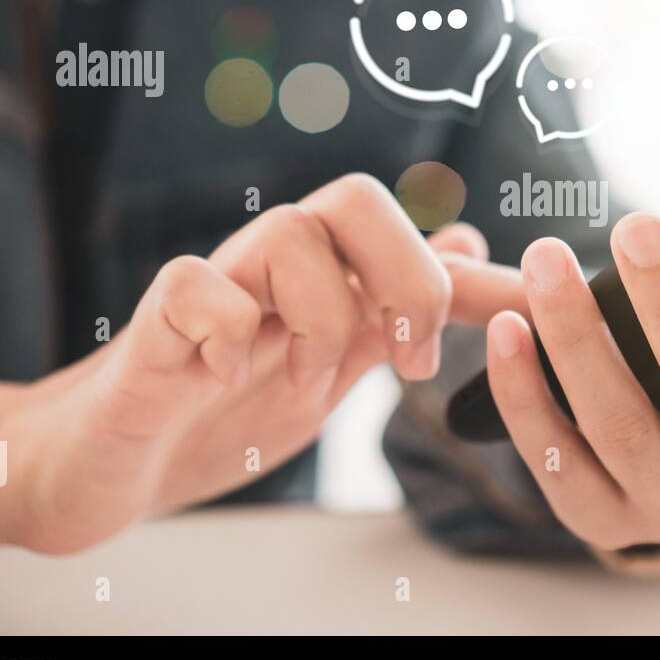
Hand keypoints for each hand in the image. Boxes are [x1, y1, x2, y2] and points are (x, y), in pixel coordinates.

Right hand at [1, 174, 517, 552]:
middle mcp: (277, 266)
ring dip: (320, 317)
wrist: (114, 460)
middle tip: (409, 358)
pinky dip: (227, 328)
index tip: (545, 309)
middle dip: (405, 277)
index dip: (488, 277)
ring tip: (308, 379)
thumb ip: (395, 312)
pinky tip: (229, 374)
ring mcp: (217, 288)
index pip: (418, 245)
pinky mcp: (155, 323)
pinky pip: (194, 283)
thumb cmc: (223, 406)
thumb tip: (468, 247)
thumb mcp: (331, 365)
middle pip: (356, 198)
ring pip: (289, 231)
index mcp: (329, 280)